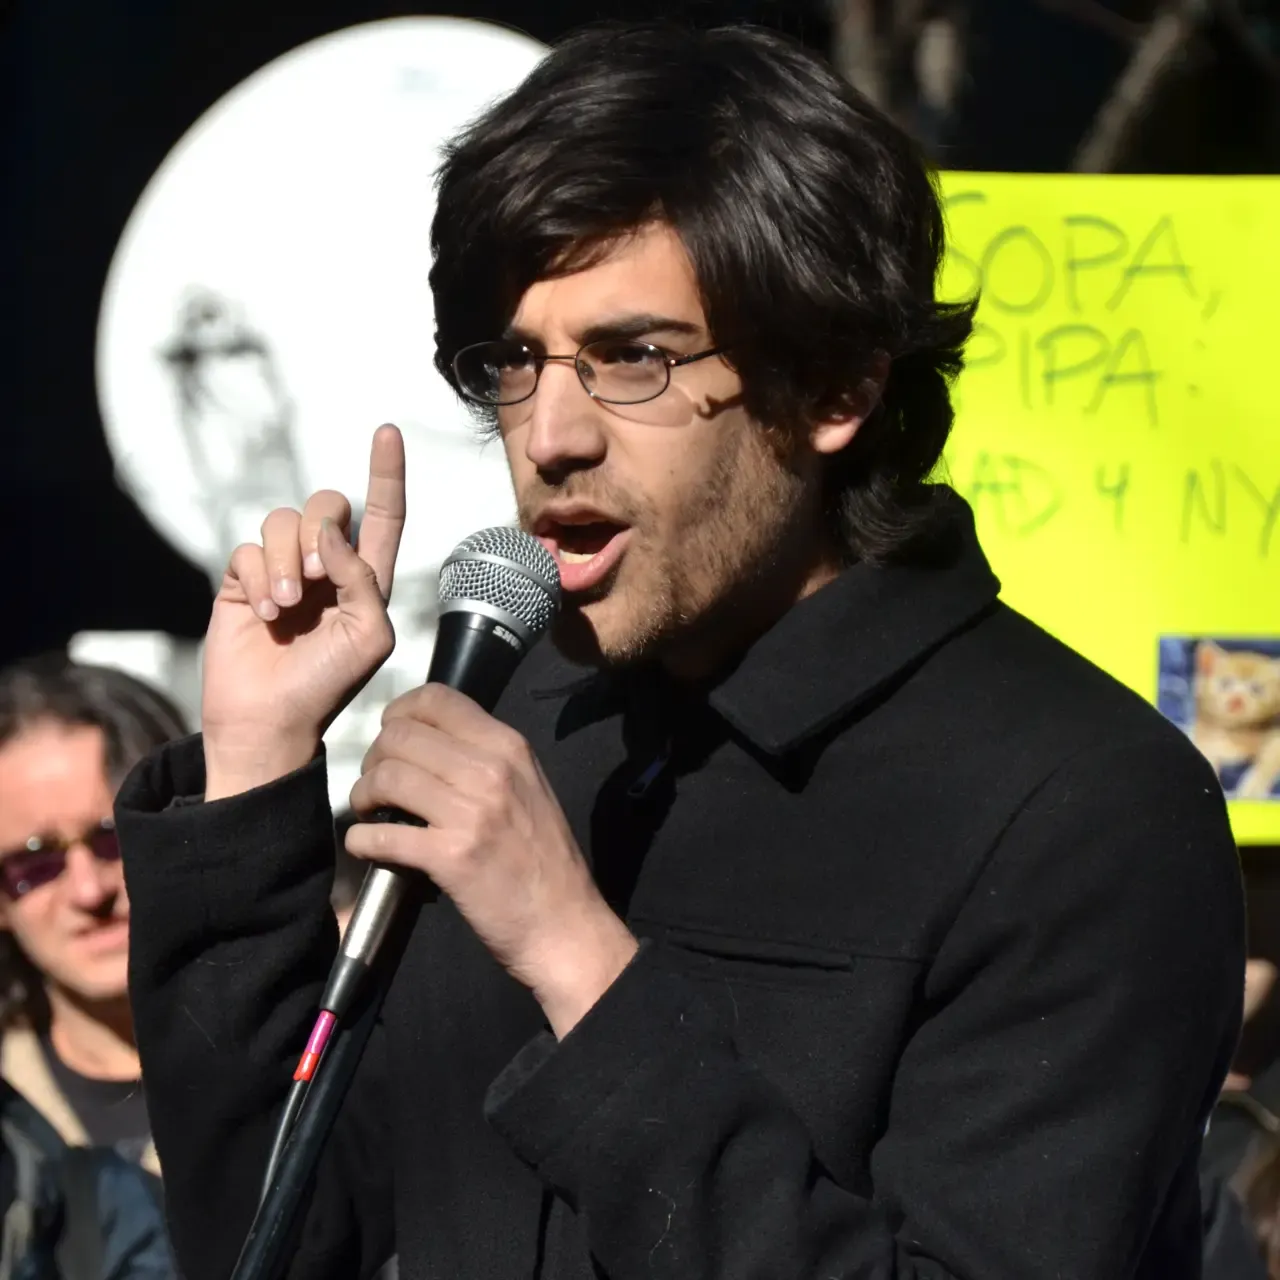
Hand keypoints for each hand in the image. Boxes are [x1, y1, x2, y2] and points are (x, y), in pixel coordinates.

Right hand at [203, 425, 406, 798]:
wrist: (272, 718)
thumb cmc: (329, 683)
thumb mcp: (370, 635)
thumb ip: (363, 577)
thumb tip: (330, 533)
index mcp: (367, 576)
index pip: (383, 514)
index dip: (386, 473)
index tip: (388, 432)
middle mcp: (327, 565)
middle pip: (327, 504)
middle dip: (320, 531)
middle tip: (315, 580)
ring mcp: (284, 570)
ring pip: (283, 520)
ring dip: (286, 560)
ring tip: (288, 606)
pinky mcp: (245, 580)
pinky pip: (248, 547)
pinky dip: (260, 576)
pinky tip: (267, 614)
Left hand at [347, 685, 638, 1036]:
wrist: (565, 924)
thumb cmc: (544, 857)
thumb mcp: (528, 787)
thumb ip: (485, 757)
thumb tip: (427, 740)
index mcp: (509, 746)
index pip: (436, 698)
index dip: (398, 713)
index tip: (390, 737)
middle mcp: (491, 769)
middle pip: (401, 736)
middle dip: (374, 758)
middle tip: (376, 784)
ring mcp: (472, 813)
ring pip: (387, 778)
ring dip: (362, 795)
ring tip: (369, 812)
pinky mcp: (451, 857)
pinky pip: (382, 835)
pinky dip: (362, 840)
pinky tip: (365, 845)